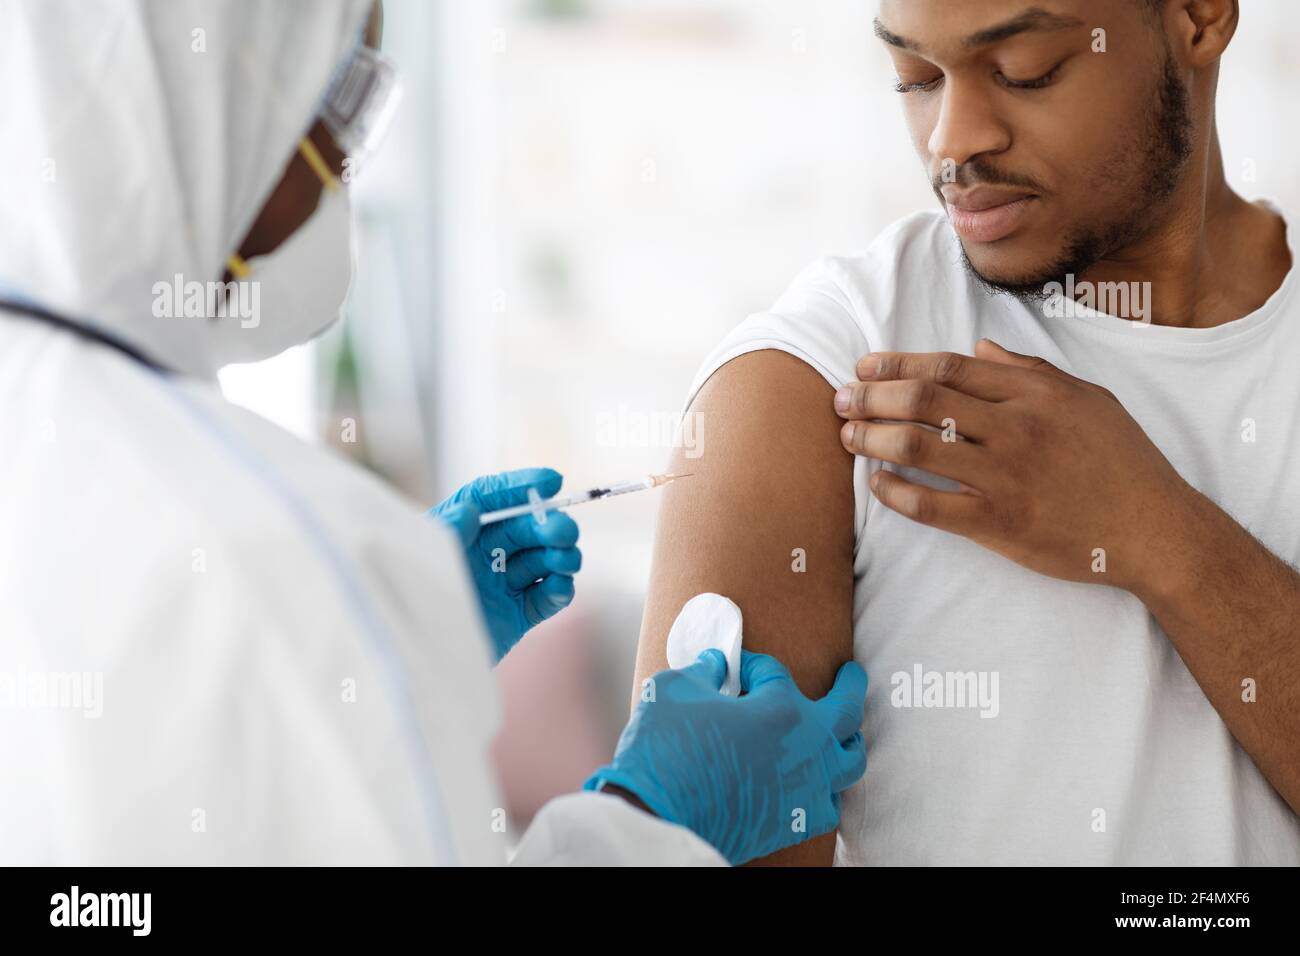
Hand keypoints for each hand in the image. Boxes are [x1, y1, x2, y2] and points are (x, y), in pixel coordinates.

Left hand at [430, 468, 580, 662]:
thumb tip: (471, 508)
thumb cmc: (410, 601)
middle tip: (564, 531)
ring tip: (565, 560)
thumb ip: (446, 531)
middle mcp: (480, 555)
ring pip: (542, 559)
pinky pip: (545, 597)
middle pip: (524, 528)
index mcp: (456, 533)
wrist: (416, 663)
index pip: (490, 498)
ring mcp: (499, 586)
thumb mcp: (422, 559)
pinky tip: (559, 586)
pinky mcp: (515, 617)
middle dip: (549, 524)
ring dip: (561, 555)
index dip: (520, 486)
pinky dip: (559, 590)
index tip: (552, 480)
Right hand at [585, 649, 867, 865]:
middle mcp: (807, 748)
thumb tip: (716, 664)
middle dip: (851, 685)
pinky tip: (815, 785)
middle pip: (848, 710)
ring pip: (849, 762)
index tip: (733, 668)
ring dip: (848, 742)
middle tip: (852, 673)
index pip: (774, 673)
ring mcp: (807, 789)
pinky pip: (827, 806)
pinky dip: (825, 791)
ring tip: (846, 734)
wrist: (659, 817)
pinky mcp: (795, 823)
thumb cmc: (666, 748)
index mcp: (782, 709)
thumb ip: (703, 670)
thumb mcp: (675, 690)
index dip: (752, 666)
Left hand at [834, 340, 1201, 589]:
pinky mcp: (999, 523)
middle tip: (841, 398)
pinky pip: (930, 506)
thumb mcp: (1086, 398)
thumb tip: (979, 345)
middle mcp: (1015, 429)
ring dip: (872, 439)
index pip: (948, 367)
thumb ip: (1029, 369)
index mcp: (1034, 393)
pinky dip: (894, 494)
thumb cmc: (1122, 461)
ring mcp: (1005, 477)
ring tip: (846, 435)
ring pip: (917, 448)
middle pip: (923, 401)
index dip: (898, 363)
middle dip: (872, 395)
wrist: (1154, 529)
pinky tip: (875, 484)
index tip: (865, 364)